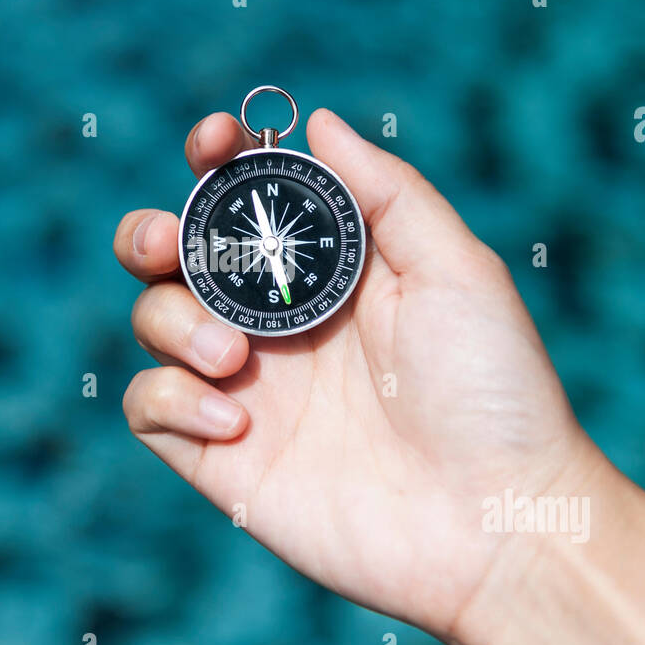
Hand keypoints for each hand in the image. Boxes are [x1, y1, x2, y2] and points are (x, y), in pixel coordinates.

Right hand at [113, 107, 599, 644]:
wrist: (494, 524)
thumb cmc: (494, 393)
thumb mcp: (456, 270)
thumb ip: (387, 191)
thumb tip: (317, 120)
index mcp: (329, 271)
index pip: (247, 198)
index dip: (216, 158)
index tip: (213, 142)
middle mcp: (278, 323)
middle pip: (173, 254)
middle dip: (150, 232)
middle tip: (171, 244)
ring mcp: (246, 388)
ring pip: (152, 320)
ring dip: (172, 321)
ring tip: (236, 358)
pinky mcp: (222, 457)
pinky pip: (149, 407)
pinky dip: (171, 398)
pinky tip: (236, 420)